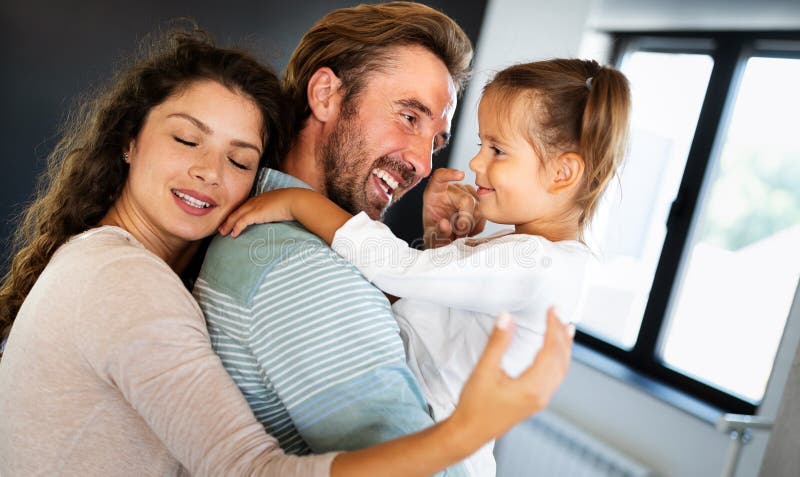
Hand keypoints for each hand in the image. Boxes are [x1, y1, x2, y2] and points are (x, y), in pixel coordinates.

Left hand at [219, 189, 299, 236]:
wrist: (295, 200)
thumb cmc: (293, 203)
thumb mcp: (282, 205)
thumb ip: (277, 210)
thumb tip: (279, 216)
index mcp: (261, 198)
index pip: (244, 206)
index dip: (237, 214)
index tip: (231, 220)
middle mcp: (255, 201)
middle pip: (237, 210)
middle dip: (228, 219)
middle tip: (221, 227)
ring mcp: (254, 206)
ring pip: (236, 216)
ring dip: (228, 225)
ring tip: (222, 232)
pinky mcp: (255, 213)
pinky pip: (241, 222)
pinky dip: (236, 228)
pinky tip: (233, 234)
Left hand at [422, 168, 484, 248]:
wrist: (444, 238)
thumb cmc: (435, 233)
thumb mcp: (431, 235)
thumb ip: (438, 231)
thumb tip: (445, 225)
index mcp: (435, 192)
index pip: (440, 176)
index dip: (450, 174)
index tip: (461, 175)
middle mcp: (452, 190)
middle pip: (466, 200)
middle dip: (465, 220)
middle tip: (457, 234)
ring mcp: (467, 194)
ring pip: (478, 209)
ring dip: (470, 226)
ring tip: (459, 233)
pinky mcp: (477, 203)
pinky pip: (483, 215)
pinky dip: (476, 226)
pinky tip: (466, 230)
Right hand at [449, 307, 573, 447]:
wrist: (469, 432)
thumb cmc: (475, 407)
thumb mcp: (484, 371)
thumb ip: (497, 343)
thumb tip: (506, 319)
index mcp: (532, 387)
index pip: (551, 350)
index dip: (553, 327)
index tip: (552, 311)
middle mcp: (541, 394)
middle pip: (560, 359)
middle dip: (561, 334)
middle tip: (559, 313)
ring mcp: (540, 399)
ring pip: (561, 369)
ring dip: (564, 347)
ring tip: (565, 329)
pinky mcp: (535, 400)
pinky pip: (556, 376)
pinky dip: (559, 360)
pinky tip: (554, 353)